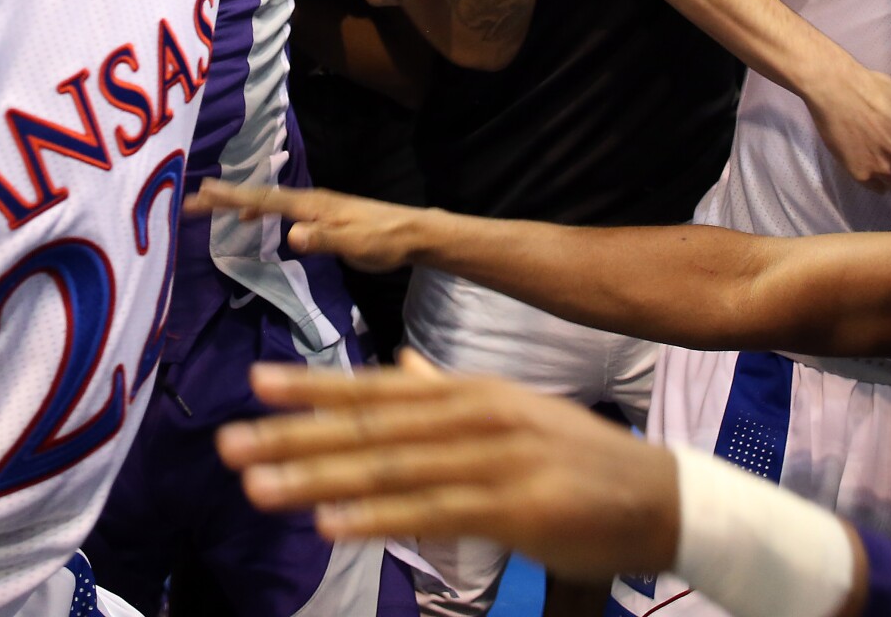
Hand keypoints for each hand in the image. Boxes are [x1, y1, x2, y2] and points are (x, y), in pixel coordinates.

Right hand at [189, 178, 435, 271]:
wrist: (411, 232)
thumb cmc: (383, 241)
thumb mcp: (354, 245)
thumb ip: (322, 240)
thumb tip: (290, 235)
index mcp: (312, 205)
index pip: (264, 199)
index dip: (231, 199)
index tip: (200, 195)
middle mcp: (309, 198)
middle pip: (260, 195)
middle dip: (225, 197)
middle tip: (191, 200)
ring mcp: (315, 204)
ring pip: (268, 200)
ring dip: (239, 202)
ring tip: (211, 204)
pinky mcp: (321, 213)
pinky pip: (280, 207)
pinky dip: (259, 209)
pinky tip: (253, 218)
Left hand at [220, 351, 679, 579]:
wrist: (660, 497)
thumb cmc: (579, 460)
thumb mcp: (513, 411)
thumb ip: (448, 391)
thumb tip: (401, 364)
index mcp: (471, 391)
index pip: (378, 387)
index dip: (315, 386)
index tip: (256, 385)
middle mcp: (476, 415)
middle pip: (370, 426)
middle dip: (295, 435)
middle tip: (230, 444)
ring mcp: (494, 460)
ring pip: (389, 469)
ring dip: (318, 478)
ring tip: (260, 487)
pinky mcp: (512, 507)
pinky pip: (430, 513)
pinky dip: (377, 517)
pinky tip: (330, 525)